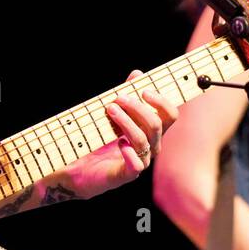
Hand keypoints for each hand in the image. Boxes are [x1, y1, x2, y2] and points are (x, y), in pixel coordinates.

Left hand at [59, 70, 178, 200]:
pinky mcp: (126, 175)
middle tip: (118, 98)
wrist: (78, 167)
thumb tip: (137, 74)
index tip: (144, 91)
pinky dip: (129, 152)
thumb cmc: (98, 139)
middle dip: (137, 108)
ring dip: (126, 121)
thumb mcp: (113, 113)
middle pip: (156, 124)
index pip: (170, 115)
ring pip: (143, 140)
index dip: (161, 102)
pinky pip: (136, 164)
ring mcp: (140, 161)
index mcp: (152, 131)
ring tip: (110, 110)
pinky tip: (119, 143)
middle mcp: (151, 146)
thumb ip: (127, 95)